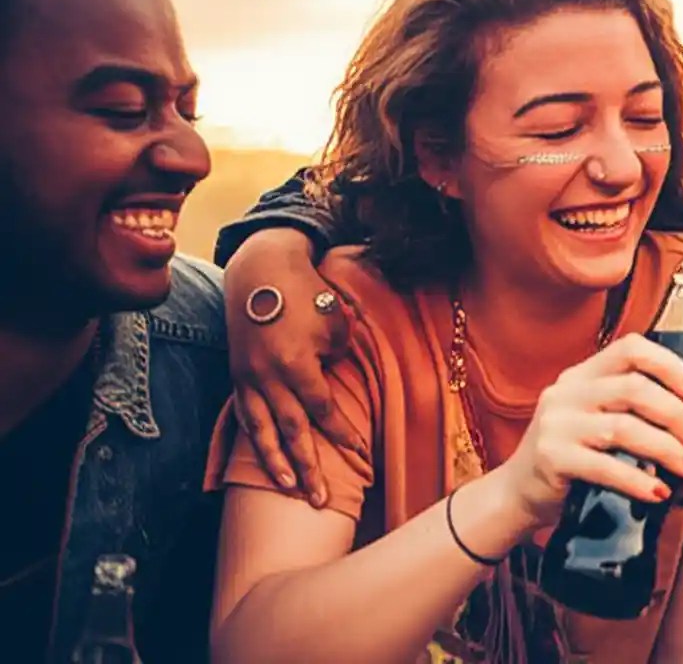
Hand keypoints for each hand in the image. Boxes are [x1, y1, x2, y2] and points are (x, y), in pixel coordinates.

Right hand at [223, 229, 369, 506]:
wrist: (261, 269)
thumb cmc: (307, 294)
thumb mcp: (333, 324)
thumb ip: (334, 362)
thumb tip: (330, 389)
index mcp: (294, 364)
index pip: (321, 409)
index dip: (341, 433)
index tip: (360, 454)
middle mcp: (266, 376)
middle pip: (290, 431)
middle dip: (307, 467)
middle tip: (321, 499)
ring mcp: (247, 377)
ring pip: (261, 430)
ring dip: (275, 463)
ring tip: (288, 490)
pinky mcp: (237, 374)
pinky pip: (245, 415)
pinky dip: (255, 439)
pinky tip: (265, 459)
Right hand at [494, 333, 682, 528]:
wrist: (518, 493)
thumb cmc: (572, 455)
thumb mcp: (592, 417)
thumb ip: (629, 406)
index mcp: (581, 375)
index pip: (631, 348)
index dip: (670, 367)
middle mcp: (567, 392)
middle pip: (635, 388)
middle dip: (676, 415)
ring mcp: (556, 423)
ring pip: (625, 427)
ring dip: (666, 449)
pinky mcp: (552, 458)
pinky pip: (606, 467)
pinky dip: (639, 481)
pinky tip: (658, 493)